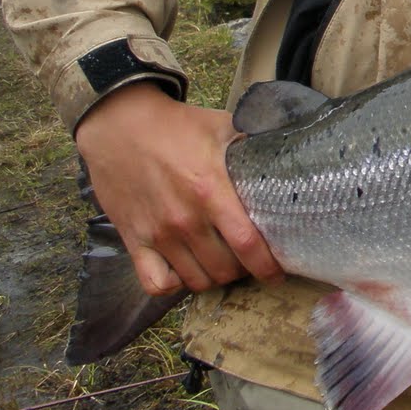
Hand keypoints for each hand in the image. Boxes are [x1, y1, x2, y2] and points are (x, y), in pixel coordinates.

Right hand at [73, 82, 283, 295]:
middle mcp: (184, 219)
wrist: (119, 125)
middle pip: (224, 269)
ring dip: (214, 278)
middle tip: (250, 262)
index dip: (267, 266)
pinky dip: (173, 285)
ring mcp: (157, 233)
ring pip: (195, 279)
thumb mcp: (222, 127)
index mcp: (210, 191)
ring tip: (223, 265)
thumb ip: (255, 142)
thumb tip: (290, 147)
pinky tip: (185, 270)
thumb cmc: (176, 126)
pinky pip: (155, 282)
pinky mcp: (133, 240)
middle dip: (243, 271)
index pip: (246, 244)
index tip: (278, 274)